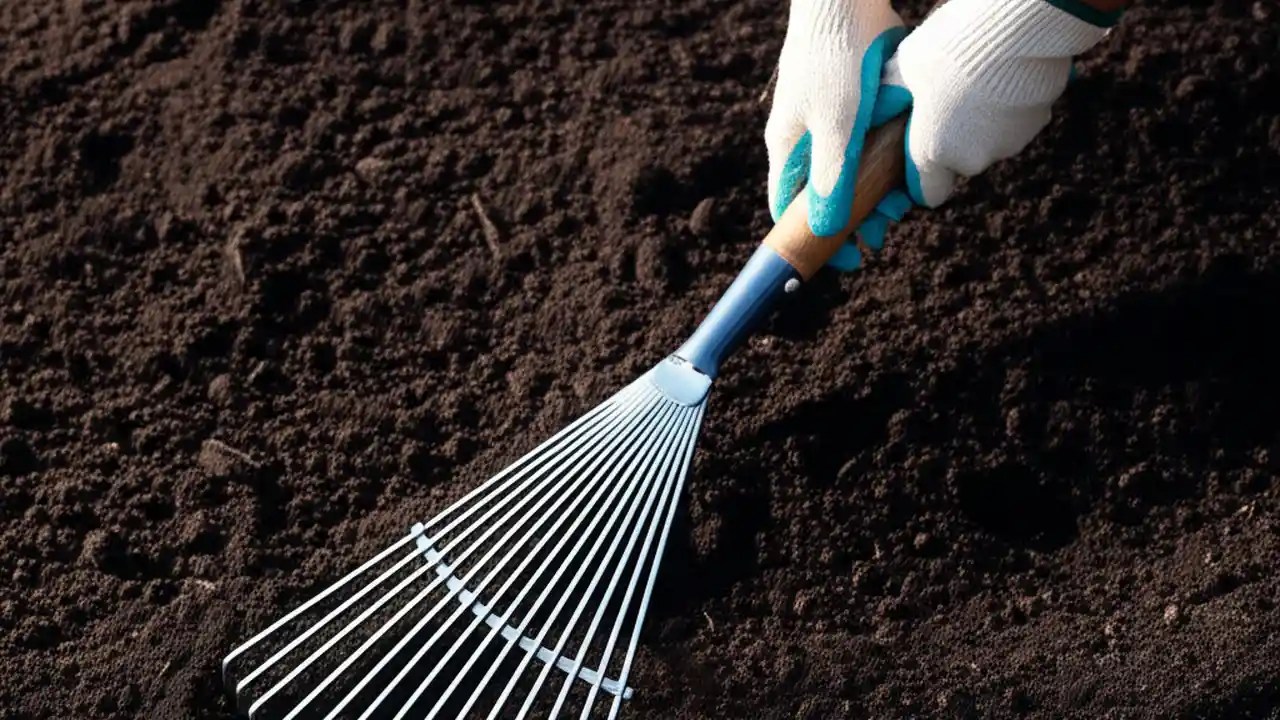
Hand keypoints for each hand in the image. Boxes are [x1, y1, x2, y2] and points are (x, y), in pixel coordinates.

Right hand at [766, 0, 904, 237]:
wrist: (843, 0)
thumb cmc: (833, 62)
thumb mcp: (835, 128)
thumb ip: (831, 179)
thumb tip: (827, 231)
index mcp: (787, 152)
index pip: (790, 213)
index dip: (816, 242)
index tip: (852, 259)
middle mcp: (803, 141)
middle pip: (824, 196)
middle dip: (855, 218)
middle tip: (889, 226)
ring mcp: (827, 122)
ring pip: (848, 172)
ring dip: (874, 191)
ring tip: (904, 197)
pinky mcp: (852, 104)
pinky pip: (864, 145)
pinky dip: (882, 159)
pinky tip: (905, 160)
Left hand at [881, 0, 1115, 210]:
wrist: (1014, 30)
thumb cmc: (948, 48)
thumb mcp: (904, 68)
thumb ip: (893, 96)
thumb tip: (884, 103)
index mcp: (932, 153)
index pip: (929, 192)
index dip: (924, 175)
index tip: (921, 150)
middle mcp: (971, 160)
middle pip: (960, 162)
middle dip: (954, 139)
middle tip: (948, 100)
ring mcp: (1008, 144)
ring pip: (990, 141)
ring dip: (983, 122)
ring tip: (977, 83)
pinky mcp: (1037, 123)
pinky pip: (1017, 121)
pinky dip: (1010, 108)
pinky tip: (1003, 77)